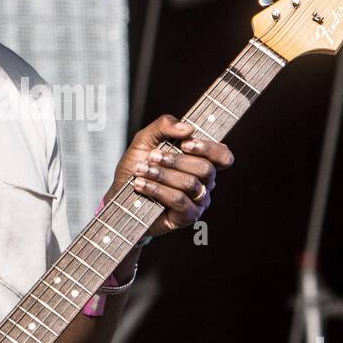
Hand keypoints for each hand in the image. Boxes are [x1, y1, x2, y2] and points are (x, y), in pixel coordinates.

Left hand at [111, 114, 233, 236]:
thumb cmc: (137, 165)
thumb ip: (164, 126)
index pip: (222, 155)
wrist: (120, 193)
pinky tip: (141, 185)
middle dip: (176, 160)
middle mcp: (205, 182)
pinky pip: (179, 200)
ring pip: (190, 184)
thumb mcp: (145, 139)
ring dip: (162, 175)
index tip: (186, 144)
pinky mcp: (188, 216)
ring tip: (141, 170)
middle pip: (205, 168)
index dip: (209, 149)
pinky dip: (158, 190)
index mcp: (201, 160)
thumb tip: (188, 129)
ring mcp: (199, 200)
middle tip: (152, 156)